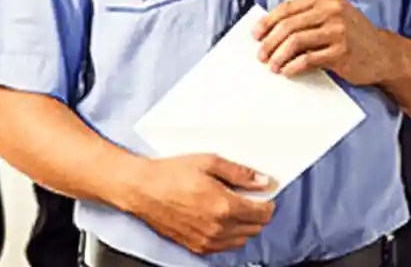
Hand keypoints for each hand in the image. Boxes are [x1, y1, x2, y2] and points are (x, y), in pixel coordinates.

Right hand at [125, 154, 274, 255]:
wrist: (142, 189)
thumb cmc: (172, 174)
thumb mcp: (210, 162)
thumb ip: (241, 173)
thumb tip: (263, 181)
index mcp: (224, 206)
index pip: (263, 214)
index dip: (268, 203)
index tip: (264, 195)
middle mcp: (217, 227)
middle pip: (255, 228)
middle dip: (258, 214)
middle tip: (250, 199)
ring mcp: (206, 240)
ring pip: (241, 240)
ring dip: (245, 226)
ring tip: (235, 209)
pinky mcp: (195, 246)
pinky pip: (223, 248)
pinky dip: (229, 237)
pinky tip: (221, 221)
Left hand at [254, 0, 396, 83]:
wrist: (383, 53)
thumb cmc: (355, 35)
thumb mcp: (333, 16)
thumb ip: (307, 16)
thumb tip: (272, 29)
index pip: (289, 6)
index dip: (268, 21)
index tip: (257, 33)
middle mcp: (333, 9)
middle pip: (289, 24)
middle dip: (270, 41)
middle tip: (261, 54)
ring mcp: (338, 29)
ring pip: (295, 41)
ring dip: (278, 56)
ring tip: (273, 65)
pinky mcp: (341, 51)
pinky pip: (308, 59)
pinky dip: (293, 66)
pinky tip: (288, 70)